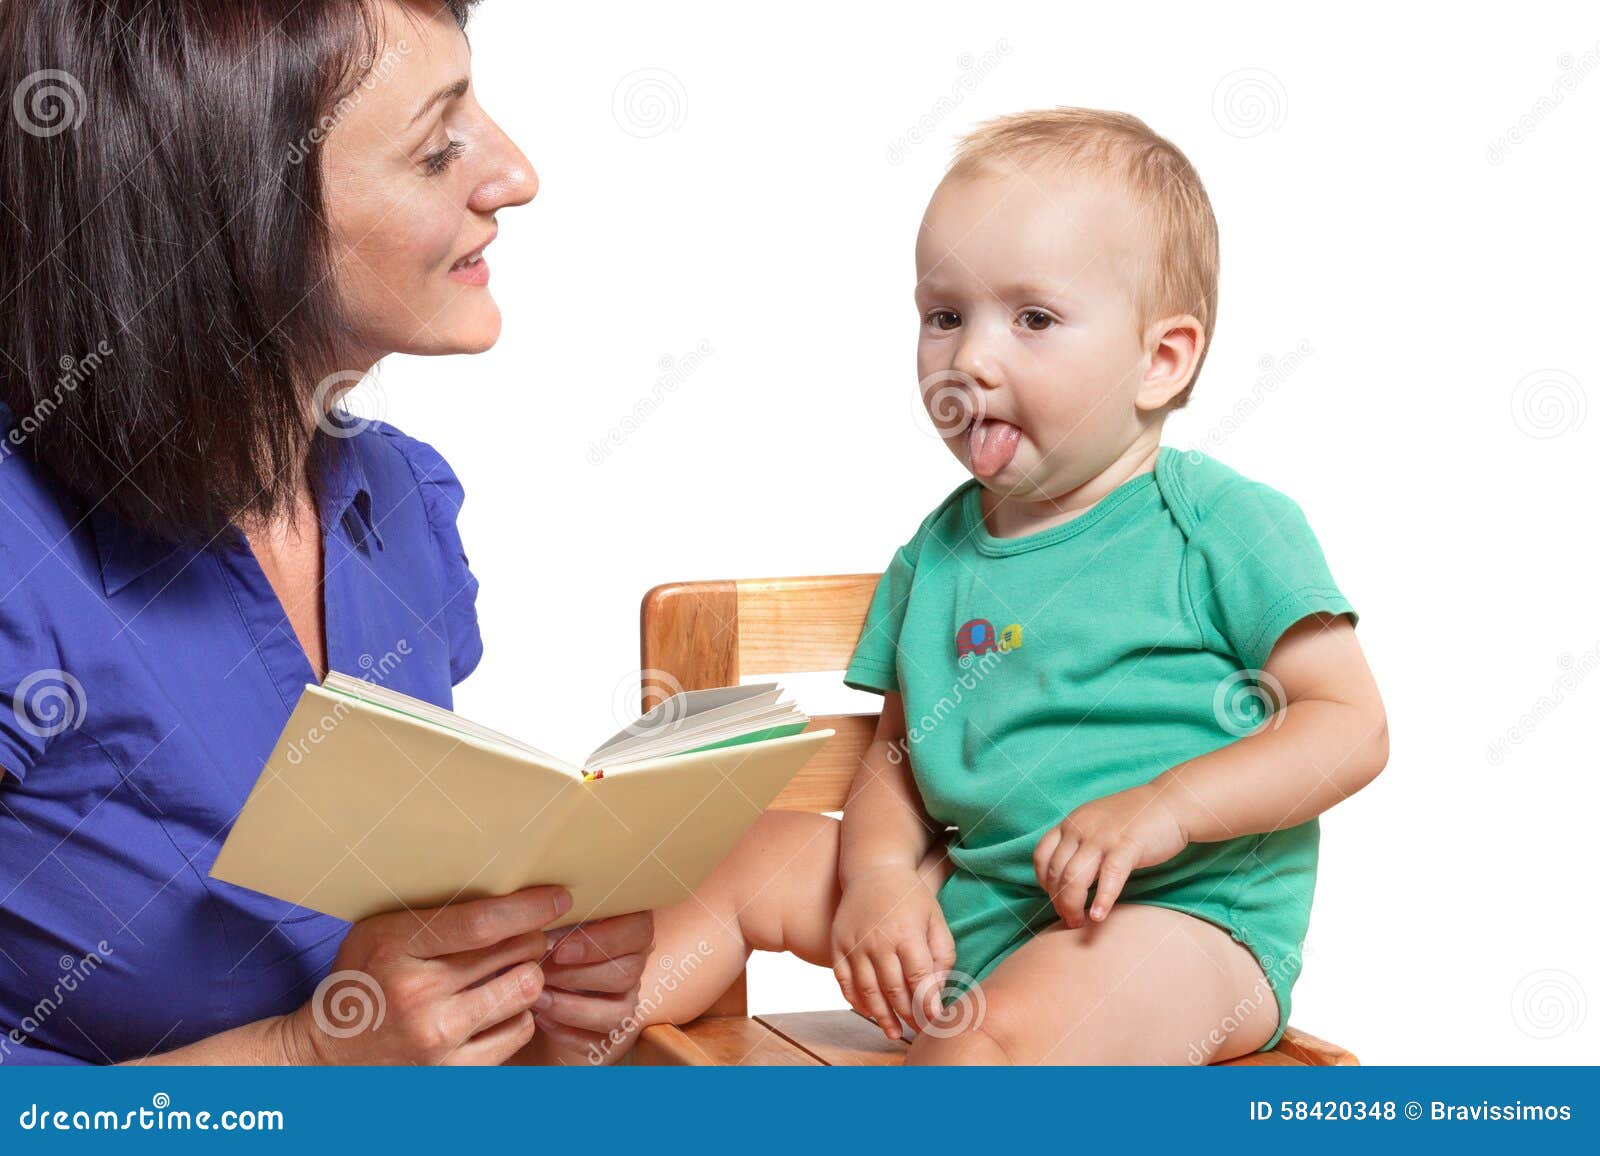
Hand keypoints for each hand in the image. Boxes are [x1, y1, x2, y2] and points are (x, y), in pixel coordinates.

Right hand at [283, 886, 572, 1065]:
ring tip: (514, 970)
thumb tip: (509, 887)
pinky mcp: (452, 1072)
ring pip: (524, 991)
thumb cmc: (365, 978)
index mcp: (395, 947)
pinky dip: (519, 1013)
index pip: (482, 922)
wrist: (327, 1055)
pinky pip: (519, 1030)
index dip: (530, 907)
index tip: (559, 898)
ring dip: (528, 975)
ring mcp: (435, 1038)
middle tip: (526, 936)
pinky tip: (501, 1006)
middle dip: (531, 938)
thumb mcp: (382, 931)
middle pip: (514, 953)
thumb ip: (435, 912)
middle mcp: (416, 994)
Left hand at [530, 909, 654, 1063]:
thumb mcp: (554, 913)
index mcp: (630, 924)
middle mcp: (635, 962)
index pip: (638, 931)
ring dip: (573, 1007)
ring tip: (538, 999)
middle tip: (541, 974)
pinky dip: (569, 1033)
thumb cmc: (546, 931)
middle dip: (578, 977)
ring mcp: (627, 999)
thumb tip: (537, 906)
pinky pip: (602, 1042)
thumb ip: (553, 908)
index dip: (601, 942)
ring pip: (619, 1012)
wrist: (538, 966)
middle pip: (628, 973)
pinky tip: (542, 1018)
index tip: (560, 950)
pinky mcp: (612, 1033)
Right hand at [830, 865, 955, 1039]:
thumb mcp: (935, 919)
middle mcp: (879, 940)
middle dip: (909, 1015)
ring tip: (895, 1032)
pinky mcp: (838, 944)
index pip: (919, 979)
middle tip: (920, 1030)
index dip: (927, 1005)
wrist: (874, 869)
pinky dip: (856, 1001)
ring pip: (868, 991)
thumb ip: (943, 955)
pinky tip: (869, 1012)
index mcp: (907, 933)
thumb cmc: (910, 896)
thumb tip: (938, 991)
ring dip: (882, 1017)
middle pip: (894, 990)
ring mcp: (855, 943)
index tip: (935, 1021)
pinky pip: (844, 981)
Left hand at [1034, 784, 1188, 927]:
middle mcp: (1081, 828)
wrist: (1171, 802)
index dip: (1043, 881)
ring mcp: (1102, 837)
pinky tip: (1099, 917)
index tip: (1053, 897)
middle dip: (1058, 901)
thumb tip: (1068, 875)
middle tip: (1068, 920)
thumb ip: (1080, 843)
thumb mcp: (1097, 823)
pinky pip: (1108, 878)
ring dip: (1072, 906)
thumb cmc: (1136, 818)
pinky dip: (1101, 900)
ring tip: (1079, 923)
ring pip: (1074, 878)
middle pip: (1056, 873)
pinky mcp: (1126, 846)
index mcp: (1072, 822)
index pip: (1042, 855)